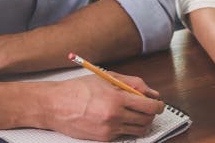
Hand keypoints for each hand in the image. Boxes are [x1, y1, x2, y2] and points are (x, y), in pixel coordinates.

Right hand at [44, 74, 163, 139]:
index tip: (159, 103)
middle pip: (146, 120)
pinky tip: (119, 118)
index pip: (149, 106)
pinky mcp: (103, 139)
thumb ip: (132, 83)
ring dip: (142, 123)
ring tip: (136, 114)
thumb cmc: (78, 89)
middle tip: (148, 108)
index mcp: (116, 99)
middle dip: (152, 114)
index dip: (158, 105)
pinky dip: (126, 127)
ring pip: (138, 131)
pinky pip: (124, 135)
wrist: (56, 105)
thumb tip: (151, 92)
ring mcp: (109, 130)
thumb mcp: (106, 78)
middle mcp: (114, 116)